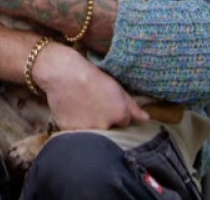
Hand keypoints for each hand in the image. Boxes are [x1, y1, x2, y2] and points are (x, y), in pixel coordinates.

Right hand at [34, 43, 148, 130]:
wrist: (63, 73)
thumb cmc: (90, 76)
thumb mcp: (116, 87)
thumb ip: (132, 106)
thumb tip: (146, 119)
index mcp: (120, 115)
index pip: (124, 124)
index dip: (116, 115)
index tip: (106, 106)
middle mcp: (106, 126)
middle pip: (109, 131)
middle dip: (104, 123)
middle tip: (94, 109)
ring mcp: (87, 130)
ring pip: (93, 135)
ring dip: (91, 128)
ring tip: (83, 112)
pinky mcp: (70, 131)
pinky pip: (76, 135)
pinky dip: (75, 128)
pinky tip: (72, 114)